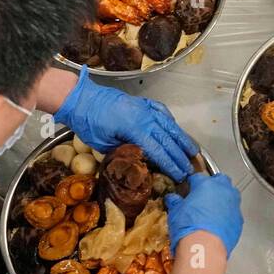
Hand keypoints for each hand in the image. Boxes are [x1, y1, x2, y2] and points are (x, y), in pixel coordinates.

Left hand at [54, 66, 197, 179]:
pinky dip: (170, 120)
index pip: (158, 151)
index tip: (180, 175)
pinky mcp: (142, 102)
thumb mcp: (104, 144)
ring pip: (169, 124)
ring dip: (182, 139)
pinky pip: (161, 111)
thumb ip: (125, 151)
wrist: (80, 98)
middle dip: (180, 156)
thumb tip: (141, 160)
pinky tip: (175, 127)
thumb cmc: (88, 123)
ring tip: (192, 151)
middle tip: (190, 169)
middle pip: (168, 139)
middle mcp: (145, 117)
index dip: (170, 165)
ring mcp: (145, 108)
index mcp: (135, 129)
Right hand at [164, 174, 242, 256]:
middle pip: (220, 181)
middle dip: (213, 185)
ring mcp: (233, 205)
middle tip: (204, 195)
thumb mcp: (176, 212)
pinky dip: (228, 215)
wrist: (204, 247)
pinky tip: (219, 223)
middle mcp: (223, 191)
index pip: (198, 178)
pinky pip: (234, 213)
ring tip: (212, 210)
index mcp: (206, 184)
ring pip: (231, 196)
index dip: (193, 183)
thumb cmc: (189, 227)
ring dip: (223, 200)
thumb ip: (176, 202)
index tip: (190, 187)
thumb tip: (173, 199)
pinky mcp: (239, 220)